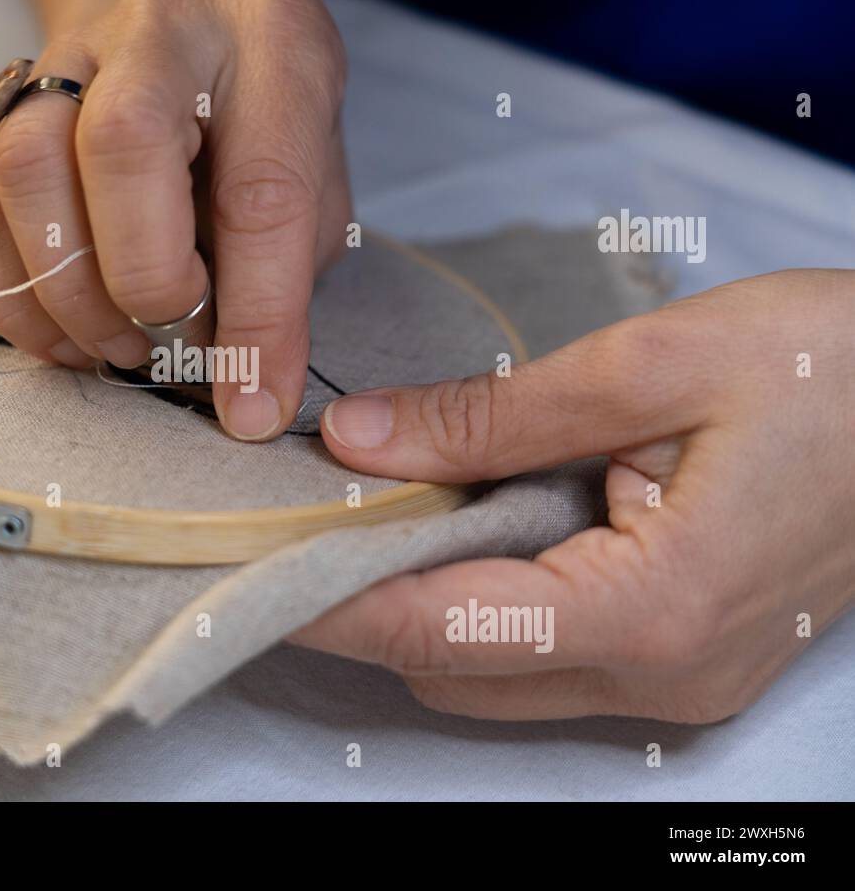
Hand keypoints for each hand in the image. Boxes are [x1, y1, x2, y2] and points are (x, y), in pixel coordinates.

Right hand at [0, 0, 350, 440]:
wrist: (194, 56)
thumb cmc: (265, 137)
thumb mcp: (312, 200)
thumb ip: (278, 284)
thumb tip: (242, 395)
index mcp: (270, 44)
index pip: (262, 189)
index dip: (259, 316)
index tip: (253, 404)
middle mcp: (160, 31)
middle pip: (123, 140)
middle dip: (144, 275)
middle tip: (169, 340)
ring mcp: (67, 62)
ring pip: (28, 166)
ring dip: (69, 291)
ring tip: (119, 346)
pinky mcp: (3, 117)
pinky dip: (17, 300)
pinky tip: (68, 338)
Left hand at [293, 269, 854, 721]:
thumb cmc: (827, 367)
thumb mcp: (650, 366)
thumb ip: (493, 418)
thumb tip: (359, 439)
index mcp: (652, 609)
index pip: (438, 629)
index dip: (332, 600)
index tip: (251, 564)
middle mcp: (662, 675)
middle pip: (455, 667)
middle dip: (368, 602)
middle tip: (306, 518)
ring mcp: (681, 682)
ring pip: (496, 673)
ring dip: (426, 603)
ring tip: (378, 512)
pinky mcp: (688, 661)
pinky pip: (549, 657)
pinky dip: (488, 602)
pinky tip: (469, 528)